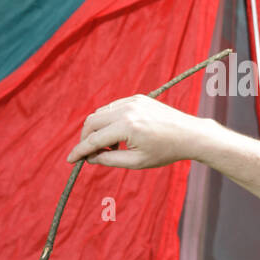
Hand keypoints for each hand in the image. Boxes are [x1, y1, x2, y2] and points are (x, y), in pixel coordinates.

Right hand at [67, 94, 204, 167]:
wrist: (189, 135)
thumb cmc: (165, 152)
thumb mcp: (136, 162)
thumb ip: (109, 159)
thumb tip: (90, 158)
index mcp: (127, 127)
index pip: (94, 139)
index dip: (79, 151)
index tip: (70, 160)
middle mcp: (127, 110)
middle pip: (91, 122)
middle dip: (85, 138)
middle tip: (89, 154)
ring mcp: (132, 101)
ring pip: (100, 113)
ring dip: (97, 130)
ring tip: (110, 147)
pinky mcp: (137, 98)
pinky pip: (113, 107)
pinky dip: (108, 120)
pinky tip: (118, 136)